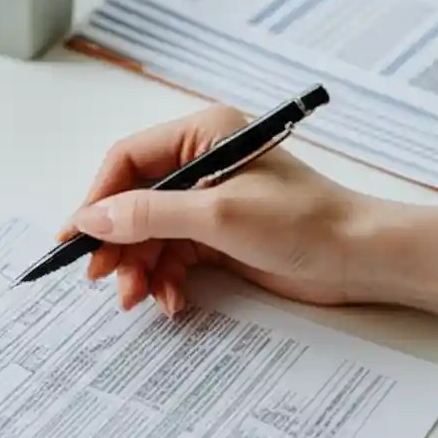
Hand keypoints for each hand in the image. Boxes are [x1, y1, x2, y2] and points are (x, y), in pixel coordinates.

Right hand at [60, 105, 386, 313]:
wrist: (362, 259)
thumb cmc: (303, 223)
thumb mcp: (218, 216)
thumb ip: (149, 215)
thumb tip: (90, 221)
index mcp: (201, 135)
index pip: (127, 161)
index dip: (97, 201)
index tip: (76, 239)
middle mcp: (200, 162)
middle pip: (133, 201)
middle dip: (117, 243)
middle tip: (102, 279)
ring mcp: (209, 200)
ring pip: (149, 234)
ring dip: (139, 268)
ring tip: (137, 300)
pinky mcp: (219, 234)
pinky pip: (173, 256)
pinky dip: (166, 280)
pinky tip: (172, 302)